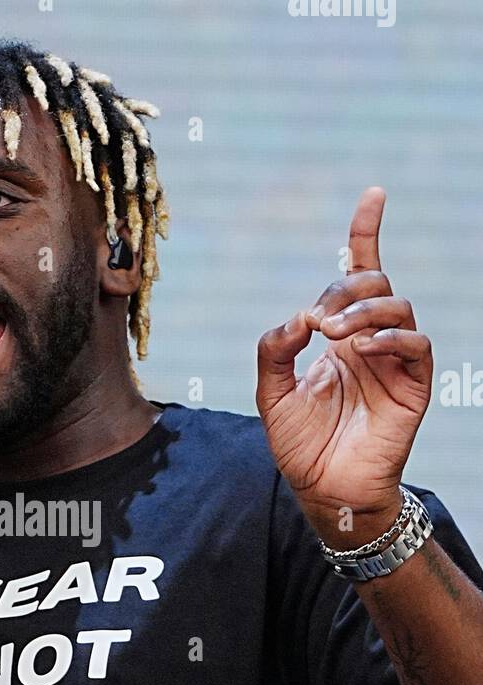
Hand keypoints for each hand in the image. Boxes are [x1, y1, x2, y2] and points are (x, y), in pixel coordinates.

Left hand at [255, 187, 432, 546]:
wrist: (324, 490)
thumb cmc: (300, 446)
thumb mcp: (270, 394)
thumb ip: (272, 351)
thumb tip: (297, 316)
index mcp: (338, 336)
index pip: (357, 272)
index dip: (366, 232)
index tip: (375, 194)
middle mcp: (368, 341)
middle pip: (373, 284)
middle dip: (345, 289)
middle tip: (319, 323)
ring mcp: (393, 361)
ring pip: (397, 306)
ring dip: (364, 311)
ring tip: (335, 335)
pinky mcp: (412, 385)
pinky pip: (414, 344)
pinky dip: (391, 337)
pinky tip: (365, 347)